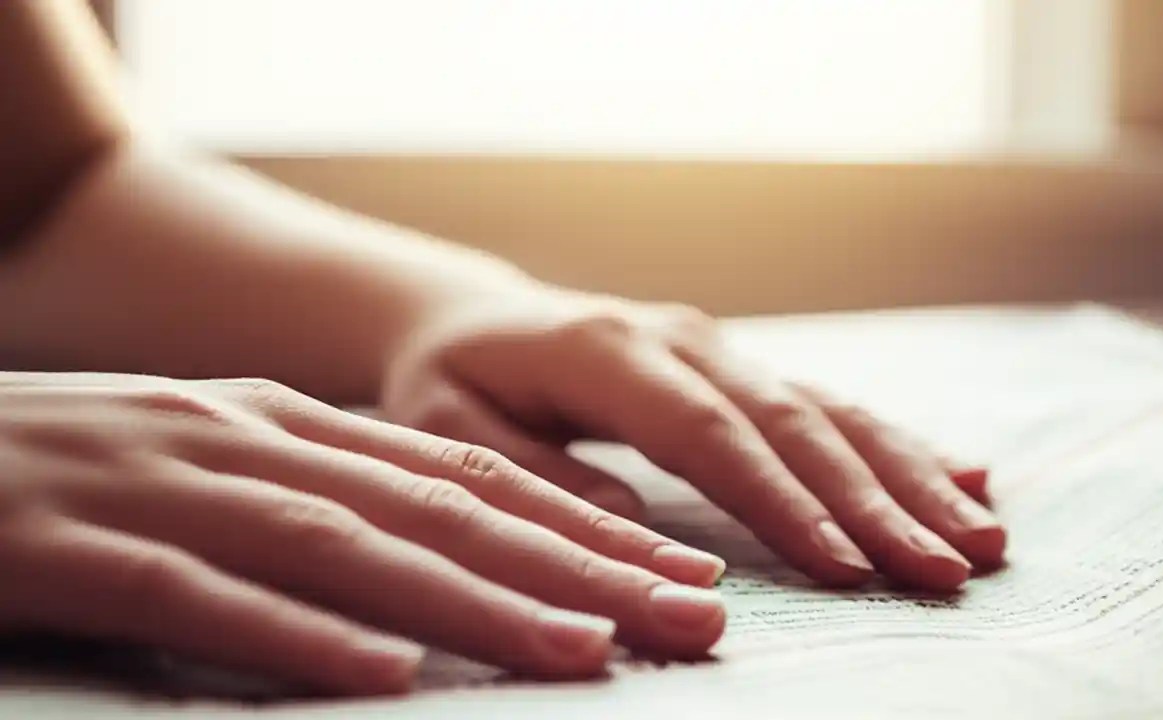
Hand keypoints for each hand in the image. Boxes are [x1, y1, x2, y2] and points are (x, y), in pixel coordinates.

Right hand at [0, 374, 727, 695]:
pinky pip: (199, 601)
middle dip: (578, 565)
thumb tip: (439, 571)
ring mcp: (162, 487)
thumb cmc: (71, 473)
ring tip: (584, 651)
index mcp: (288, 424)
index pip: (467, 476)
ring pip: (347, 547)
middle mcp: (246, 441)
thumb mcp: (214, 469)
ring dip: (476, 602)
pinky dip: (297, 638)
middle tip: (689, 615)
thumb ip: (319, 505)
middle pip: (440, 508)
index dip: (583, 524)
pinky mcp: (70, 547)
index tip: (679, 569)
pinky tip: (385, 678)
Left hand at [383, 285, 1004, 591]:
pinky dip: (901, 444)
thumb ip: (535, 475)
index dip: (780, 500)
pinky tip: (970, 475)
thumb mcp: (451, 426)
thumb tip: (635, 529)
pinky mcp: (740, 369)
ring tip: (981, 538)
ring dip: (910, 476)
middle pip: (793, 423)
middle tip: (946, 570)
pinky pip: (830, 404)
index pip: (710, 433)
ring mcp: (720, 350)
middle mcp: (684, 341)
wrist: (472, 318)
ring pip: (831, 411)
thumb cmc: (452, 379)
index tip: (845, 565)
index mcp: (610, 352)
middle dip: (875, 500)